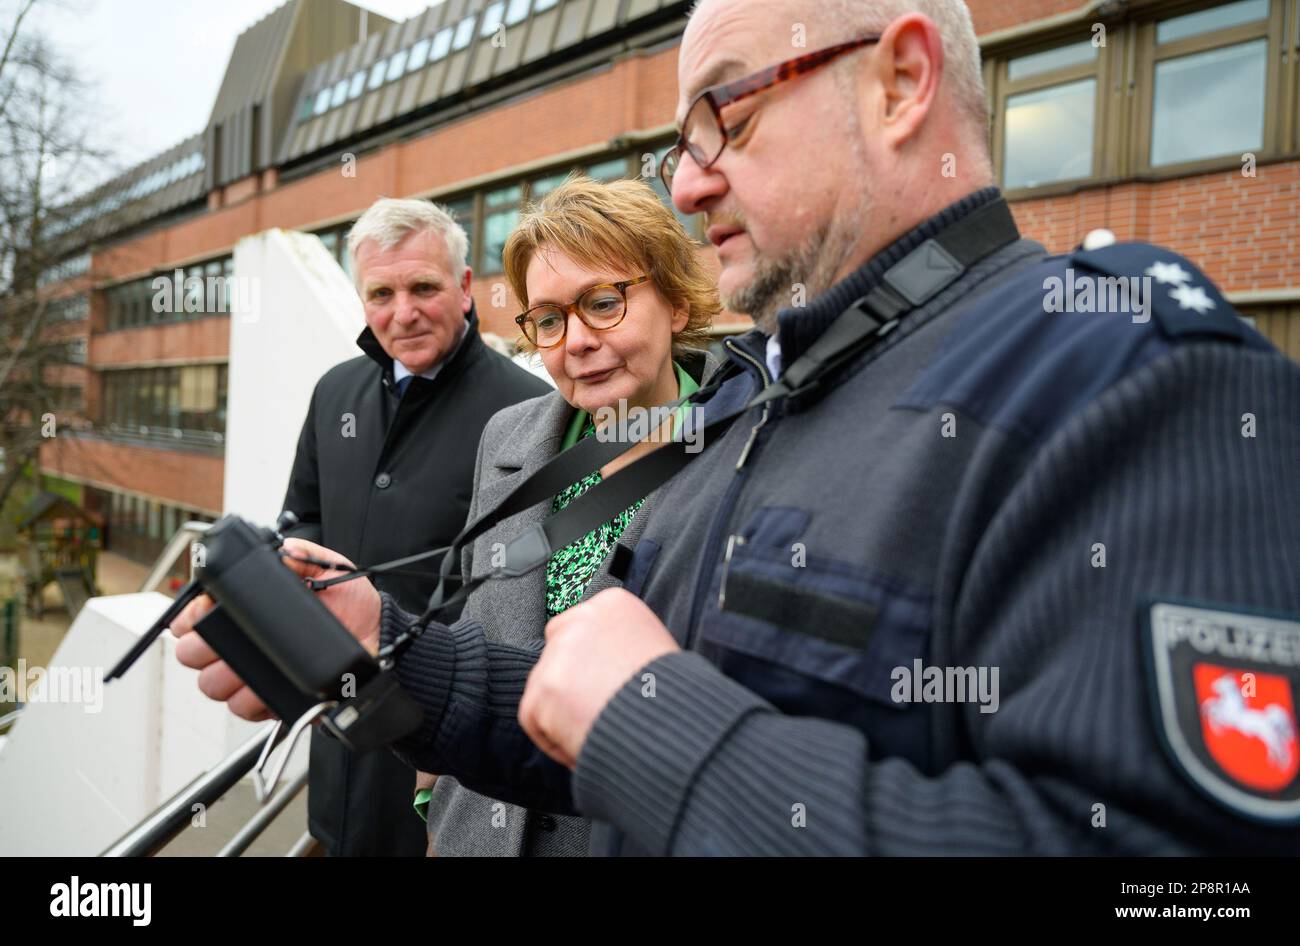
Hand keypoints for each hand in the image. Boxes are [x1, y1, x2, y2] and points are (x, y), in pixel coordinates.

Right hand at [170, 538, 381, 720]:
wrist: (379, 638)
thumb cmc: (353, 604)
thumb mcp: (329, 568)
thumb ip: (301, 555)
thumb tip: (280, 553)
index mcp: (248, 610)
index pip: (196, 616)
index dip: (190, 616)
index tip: (200, 614)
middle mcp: (244, 642)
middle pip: (192, 654)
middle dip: (198, 648)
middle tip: (220, 640)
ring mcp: (254, 672)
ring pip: (212, 684)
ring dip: (222, 676)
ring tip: (248, 663)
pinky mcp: (270, 699)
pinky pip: (242, 708)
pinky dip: (249, 700)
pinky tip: (266, 686)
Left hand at [518, 588, 677, 768]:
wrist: (672, 725)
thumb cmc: (676, 694)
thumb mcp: (658, 647)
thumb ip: (625, 643)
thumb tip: (609, 663)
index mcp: (614, 603)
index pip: (584, 626)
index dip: (594, 661)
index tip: (605, 681)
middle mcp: (581, 619)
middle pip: (558, 650)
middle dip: (571, 679)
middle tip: (596, 706)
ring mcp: (557, 655)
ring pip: (546, 685)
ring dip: (565, 711)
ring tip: (601, 727)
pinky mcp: (541, 691)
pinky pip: (535, 719)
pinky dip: (555, 738)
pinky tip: (586, 741)